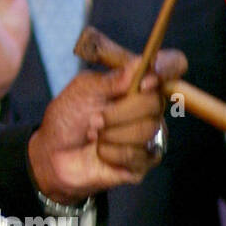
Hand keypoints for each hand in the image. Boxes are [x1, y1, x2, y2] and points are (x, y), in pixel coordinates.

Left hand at [28, 50, 186, 203]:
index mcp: (137, 83)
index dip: (168, 68)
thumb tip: (141, 64)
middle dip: (118, 112)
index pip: (172, 65)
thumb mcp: (82, 91)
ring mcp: (151, 134)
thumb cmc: (68, 117)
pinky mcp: (144, 161)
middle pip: (155, 102)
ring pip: (145, 130)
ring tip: (94, 134)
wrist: (53, 153)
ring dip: (110, 133)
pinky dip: (109, 152)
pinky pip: (135, 154)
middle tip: (94, 118)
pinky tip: (100, 152)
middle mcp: (150, 107)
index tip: (146, 81)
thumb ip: (111, 80)